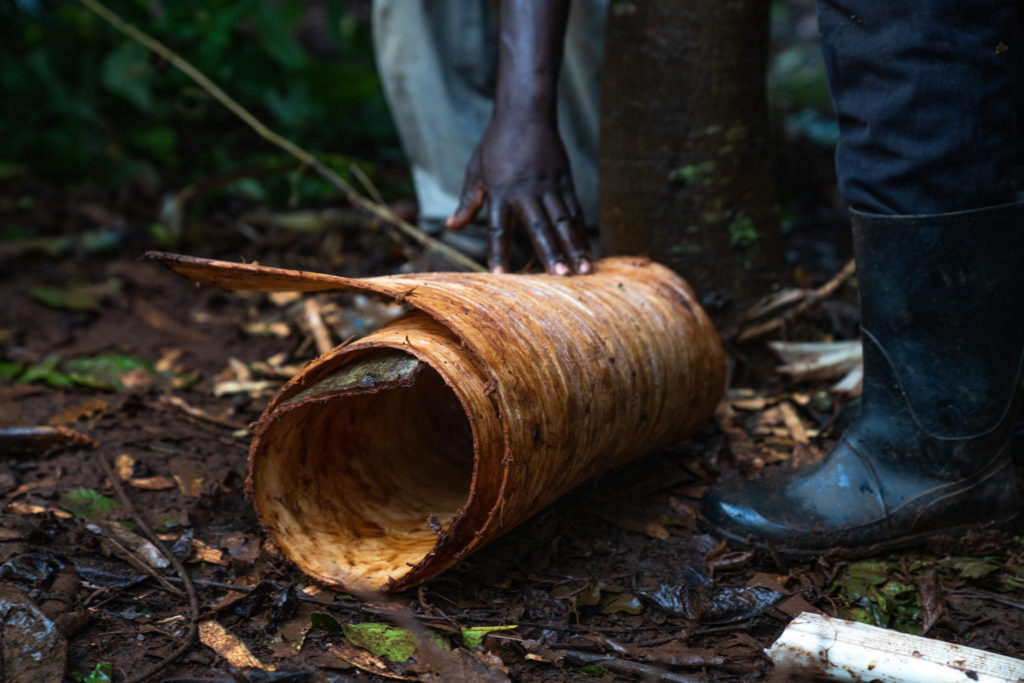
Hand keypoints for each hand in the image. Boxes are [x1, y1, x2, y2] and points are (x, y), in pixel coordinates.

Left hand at [445, 115, 591, 274]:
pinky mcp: (565, 181)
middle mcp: (527, 192)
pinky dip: (581, 232)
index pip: (498, 229)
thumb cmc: (495, 144)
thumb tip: (451, 226)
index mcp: (501, 193)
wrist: (525, 112)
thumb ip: (467, 202)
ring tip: (582, 270)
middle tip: (560, 276)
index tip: (500, 275)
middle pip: (540, 227)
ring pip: (563, 222)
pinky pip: (574, 211)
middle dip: (551, 252)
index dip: (498, 253)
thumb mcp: (475, 171)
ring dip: (573, 247)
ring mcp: (549, 187)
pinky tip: (587, 251)